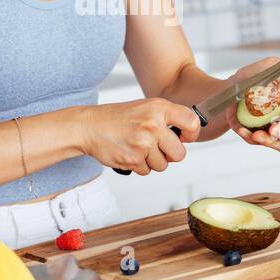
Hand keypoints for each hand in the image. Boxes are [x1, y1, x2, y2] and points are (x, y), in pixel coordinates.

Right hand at [78, 98, 201, 175]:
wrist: (88, 127)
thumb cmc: (117, 119)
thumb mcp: (145, 108)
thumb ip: (166, 119)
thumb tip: (187, 136)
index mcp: (158, 108)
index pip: (192, 122)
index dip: (192, 134)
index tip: (185, 137)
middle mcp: (153, 124)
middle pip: (180, 153)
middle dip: (169, 155)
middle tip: (156, 147)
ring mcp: (143, 143)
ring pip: (163, 165)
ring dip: (152, 161)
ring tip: (137, 147)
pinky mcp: (133, 159)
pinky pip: (147, 171)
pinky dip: (139, 166)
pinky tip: (129, 152)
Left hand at [223, 57, 279, 152]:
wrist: (228, 89)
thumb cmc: (254, 76)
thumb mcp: (271, 66)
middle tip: (274, 128)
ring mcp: (279, 131)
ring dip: (272, 142)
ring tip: (257, 135)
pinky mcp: (263, 138)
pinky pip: (262, 143)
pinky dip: (252, 138)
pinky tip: (243, 130)